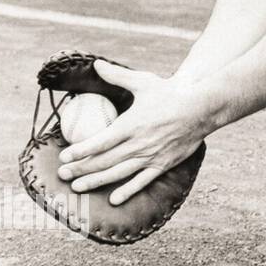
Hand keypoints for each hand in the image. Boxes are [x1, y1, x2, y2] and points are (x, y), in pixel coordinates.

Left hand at [57, 60, 210, 205]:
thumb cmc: (171, 94)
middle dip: (81, 168)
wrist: (202, 109)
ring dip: (96, 181)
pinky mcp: (163, 164)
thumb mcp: (144, 82)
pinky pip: (143, 181)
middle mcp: (139, 143)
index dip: (80, 150)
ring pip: (119, 173)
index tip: (64, 156)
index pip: (100, 141)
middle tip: (62, 174)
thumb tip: (96, 65)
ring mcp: (151, 156)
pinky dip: (128, 191)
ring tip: (78, 187)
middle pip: (105, 160)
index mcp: (132, 124)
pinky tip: (114, 199)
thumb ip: (118, 76)